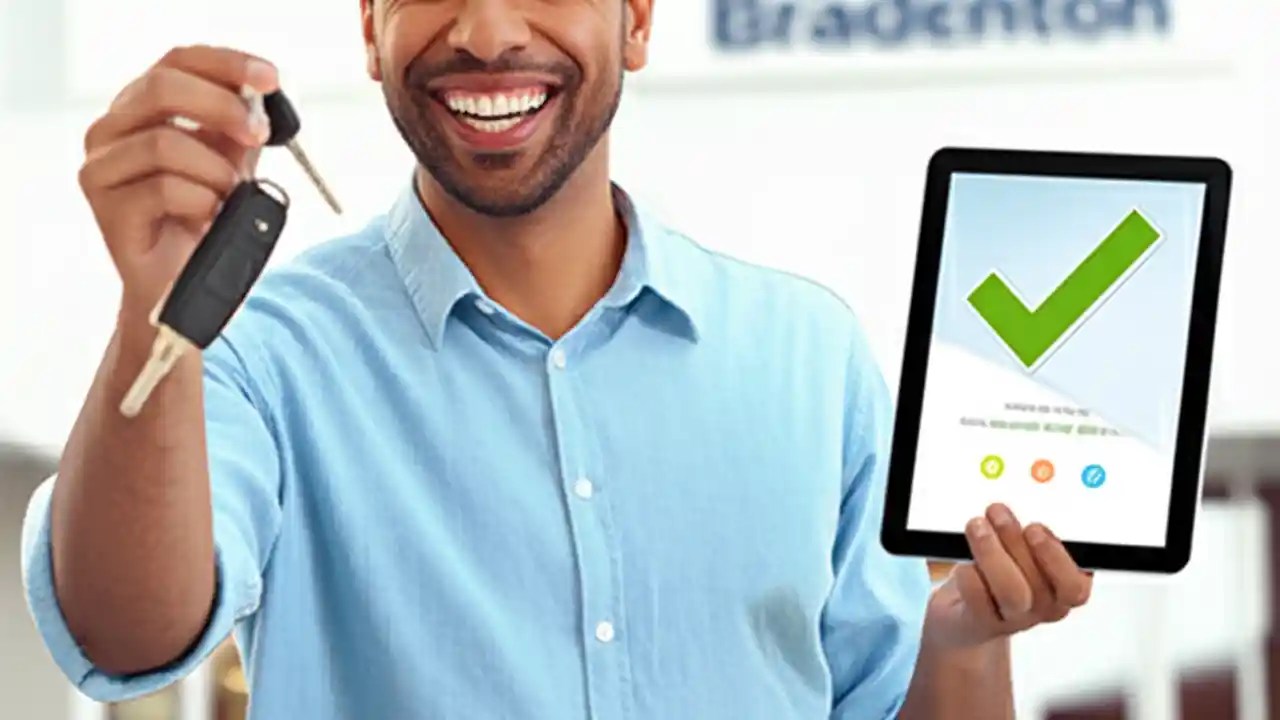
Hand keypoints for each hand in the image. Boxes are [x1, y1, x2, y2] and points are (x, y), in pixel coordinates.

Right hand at [78, 44, 278, 323]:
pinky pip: (163, 189)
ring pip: (165, 142)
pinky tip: (209, 217)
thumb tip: (259, 97)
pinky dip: (202, 202)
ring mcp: (103, 167)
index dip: (226, 64)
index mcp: (142, 108)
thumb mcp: (231, 162)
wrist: (185, 282)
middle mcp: (113, 130)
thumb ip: (239, 127)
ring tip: (228, 197)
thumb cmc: (206, 219)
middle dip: (223, 108)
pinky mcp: (107, 207)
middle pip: (163, 88)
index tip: (270, 79)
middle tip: (259, 134)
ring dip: (215, 171)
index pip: (177, 61)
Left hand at [926, 503, 1092, 649]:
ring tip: (977, 526)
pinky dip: (970, 575)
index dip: (1057, 558)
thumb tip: (1022, 504)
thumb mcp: (1020, 550)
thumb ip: (1028, 534)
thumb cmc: (1000, 573)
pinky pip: (978, 600)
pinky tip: (964, 561)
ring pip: (1011, 593)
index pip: (1075, 586)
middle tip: (998, 513)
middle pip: (1038, 585)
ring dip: (992, 553)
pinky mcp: (979, 622)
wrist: (964, 613)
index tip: (1035, 528)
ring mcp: (1011, 619)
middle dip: (1016, 542)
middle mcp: (1040, 608)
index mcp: (1060, 589)